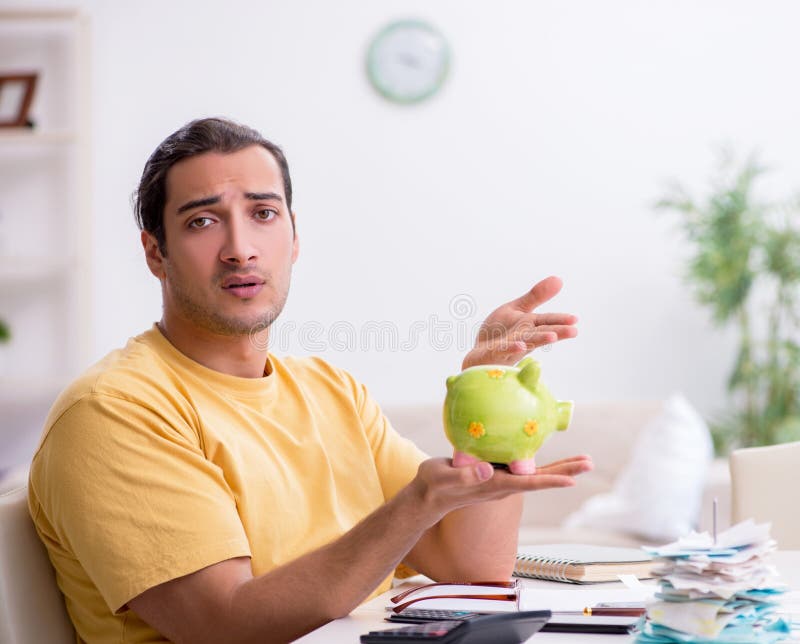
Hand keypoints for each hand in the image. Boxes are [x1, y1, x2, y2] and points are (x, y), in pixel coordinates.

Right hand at [409, 455, 592, 521]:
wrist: (429, 495)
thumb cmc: (434, 486)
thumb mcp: (444, 478)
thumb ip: (465, 476)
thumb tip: (487, 470)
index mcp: (494, 486)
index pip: (527, 483)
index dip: (549, 481)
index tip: (572, 481)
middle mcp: (503, 484)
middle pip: (540, 478)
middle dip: (565, 471)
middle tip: (589, 463)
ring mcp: (502, 480)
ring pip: (536, 473)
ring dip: (560, 467)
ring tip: (582, 460)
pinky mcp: (496, 473)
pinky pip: (523, 466)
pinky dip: (540, 460)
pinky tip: (547, 452)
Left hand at [462, 276, 577, 369]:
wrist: (480, 353)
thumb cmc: (501, 331)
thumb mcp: (518, 309)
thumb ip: (536, 296)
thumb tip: (559, 279)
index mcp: (530, 326)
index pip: (546, 321)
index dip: (560, 320)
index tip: (575, 320)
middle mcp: (523, 337)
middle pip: (540, 333)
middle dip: (556, 332)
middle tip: (574, 331)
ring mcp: (509, 346)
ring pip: (525, 342)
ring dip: (538, 340)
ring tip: (553, 336)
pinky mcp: (494, 352)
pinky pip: (503, 350)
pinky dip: (512, 348)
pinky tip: (520, 346)